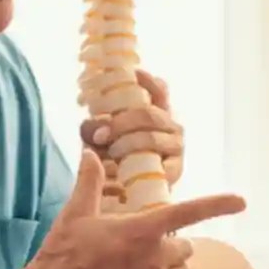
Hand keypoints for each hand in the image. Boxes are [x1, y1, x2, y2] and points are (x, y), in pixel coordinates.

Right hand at [28, 149, 244, 268]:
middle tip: (143, 247)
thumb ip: (90, 182)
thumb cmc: (62, 255)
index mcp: (142, 230)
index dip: (218, 204)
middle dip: (171, 245)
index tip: (242, 201)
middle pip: (185, 247)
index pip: (190, 212)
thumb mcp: (75, 214)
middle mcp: (156, 258)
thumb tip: (89, 154)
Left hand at [81, 69, 183, 189]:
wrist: (125, 195)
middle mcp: (170, 126)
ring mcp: (176, 146)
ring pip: (151, 137)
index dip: (149, 82)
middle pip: (148, 114)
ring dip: (128, 144)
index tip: (134, 74)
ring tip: (111, 154)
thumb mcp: (100, 141)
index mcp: (156, 113)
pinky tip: (127, 168)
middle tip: (101, 135)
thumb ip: (94, 130)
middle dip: (121, 123)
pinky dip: (143, 166)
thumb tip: (92, 127)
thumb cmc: (115, 162)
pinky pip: (161, 162)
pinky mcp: (176, 169)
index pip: (159, 91)